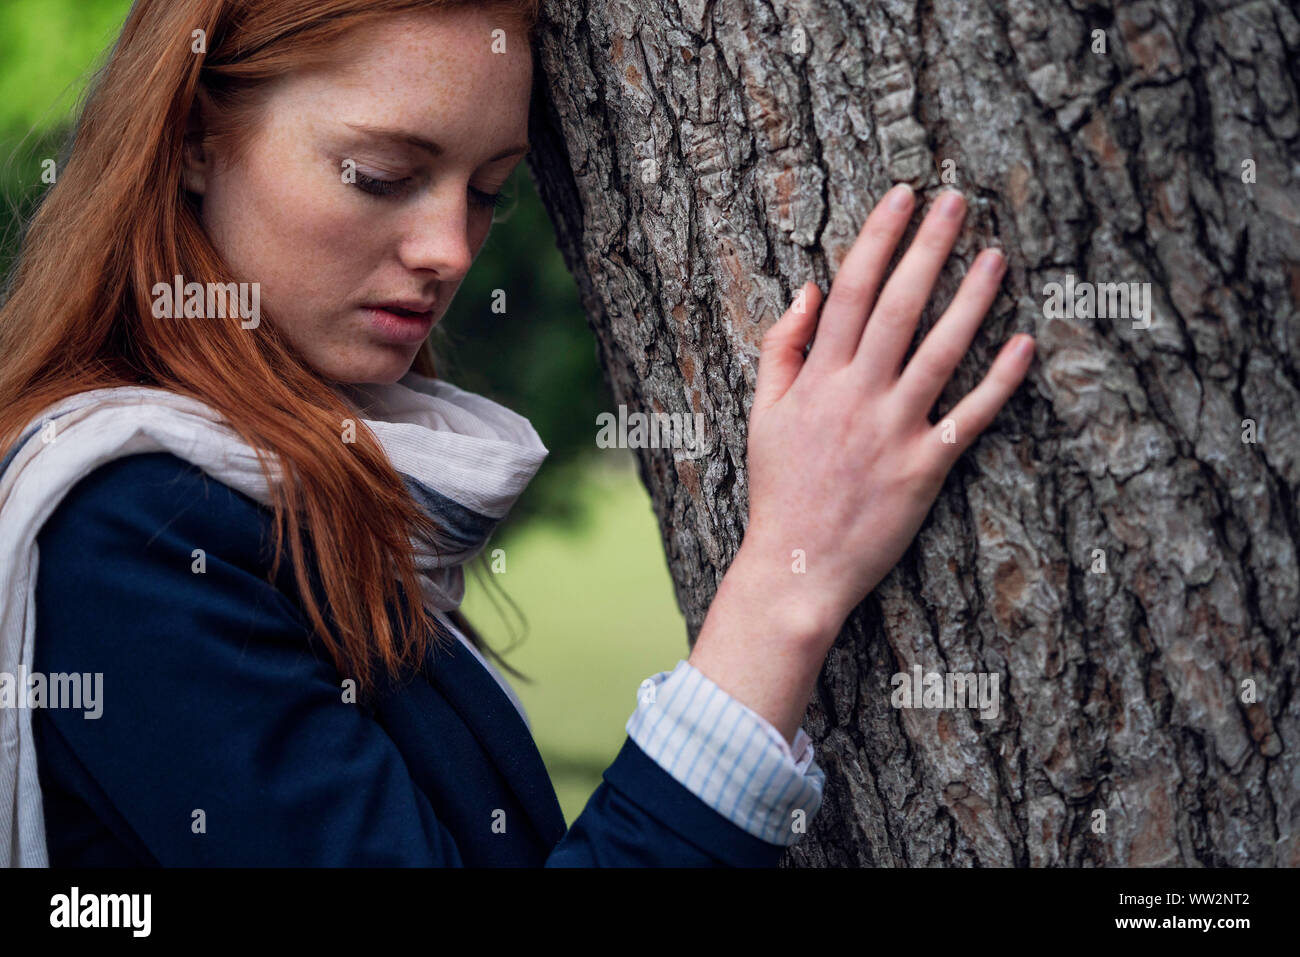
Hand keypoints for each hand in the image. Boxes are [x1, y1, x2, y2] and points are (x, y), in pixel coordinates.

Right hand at [740, 184, 1033, 640]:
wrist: (796, 566)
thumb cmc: (778, 488)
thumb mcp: (762, 414)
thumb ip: (781, 349)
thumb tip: (807, 290)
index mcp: (817, 379)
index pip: (849, 291)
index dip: (878, 238)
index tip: (902, 196)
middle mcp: (857, 396)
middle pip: (898, 306)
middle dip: (928, 247)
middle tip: (957, 200)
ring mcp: (894, 431)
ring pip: (940, 351)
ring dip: (971, 300)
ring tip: (996, 256)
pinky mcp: (925, 469)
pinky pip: (970, 418)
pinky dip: (1000, 381)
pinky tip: (1025, 343)